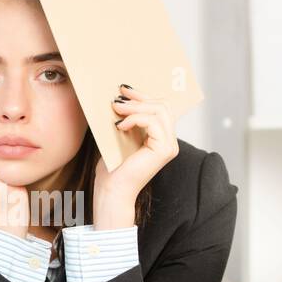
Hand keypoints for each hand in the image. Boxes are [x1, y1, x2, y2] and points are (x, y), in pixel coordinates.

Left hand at [92, 83, 178, 228]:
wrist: (112, 190)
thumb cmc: (113, 168)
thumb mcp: (120, 136)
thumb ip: (127, 119)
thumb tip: (121, 97)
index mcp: (161, 138)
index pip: (161, 108)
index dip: (143, 96)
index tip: (124, 90)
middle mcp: (169, 142)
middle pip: (163, 106)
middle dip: (140, 99)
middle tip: (118, 97)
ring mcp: (169, 146)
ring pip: (159, 111)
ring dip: (135, 107)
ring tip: (116, 108)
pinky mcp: (164, 150)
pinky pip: (153, 122)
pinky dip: (134, 119)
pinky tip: (120, 126)